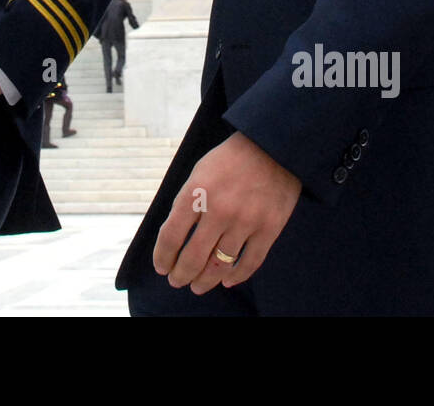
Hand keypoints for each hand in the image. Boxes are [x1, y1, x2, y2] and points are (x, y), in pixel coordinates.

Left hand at [153, 131, 301, 293]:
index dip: (162, 257)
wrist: (272, 146)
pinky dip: (236, 276)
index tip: (161, 267)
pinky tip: (226, 280)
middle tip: (176, 281)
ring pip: (219, 265)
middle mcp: (219, 210)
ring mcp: (246, 221)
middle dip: (181, 274)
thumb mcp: (199, 172)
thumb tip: (173, 238)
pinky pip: (250, 263)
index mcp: (196, 192)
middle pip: (193, 257)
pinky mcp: (269, 228)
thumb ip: (186, 204)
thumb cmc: (230, 160)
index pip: (171, 236)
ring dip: (205, 280)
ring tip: (198, 286)